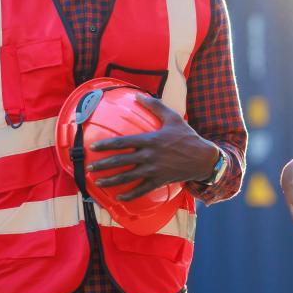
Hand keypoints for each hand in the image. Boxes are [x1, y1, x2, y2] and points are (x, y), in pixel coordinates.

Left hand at [87, 93, 219, 200]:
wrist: (203, 158)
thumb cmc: (186, 136)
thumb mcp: (172, 117)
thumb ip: (154, 106)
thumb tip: (138, 95)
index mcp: (150, 140)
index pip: (123, 142)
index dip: (107, 145)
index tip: (93, 147)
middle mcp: (149, 156)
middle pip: (121, 162)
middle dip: (104, 165)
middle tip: (90, 168)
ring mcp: (154, 170)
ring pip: (128, 178)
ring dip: (111, 181)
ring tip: (98, 183)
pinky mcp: (159, 181)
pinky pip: (141, 190)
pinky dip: (129, 195)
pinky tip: (118, 197)